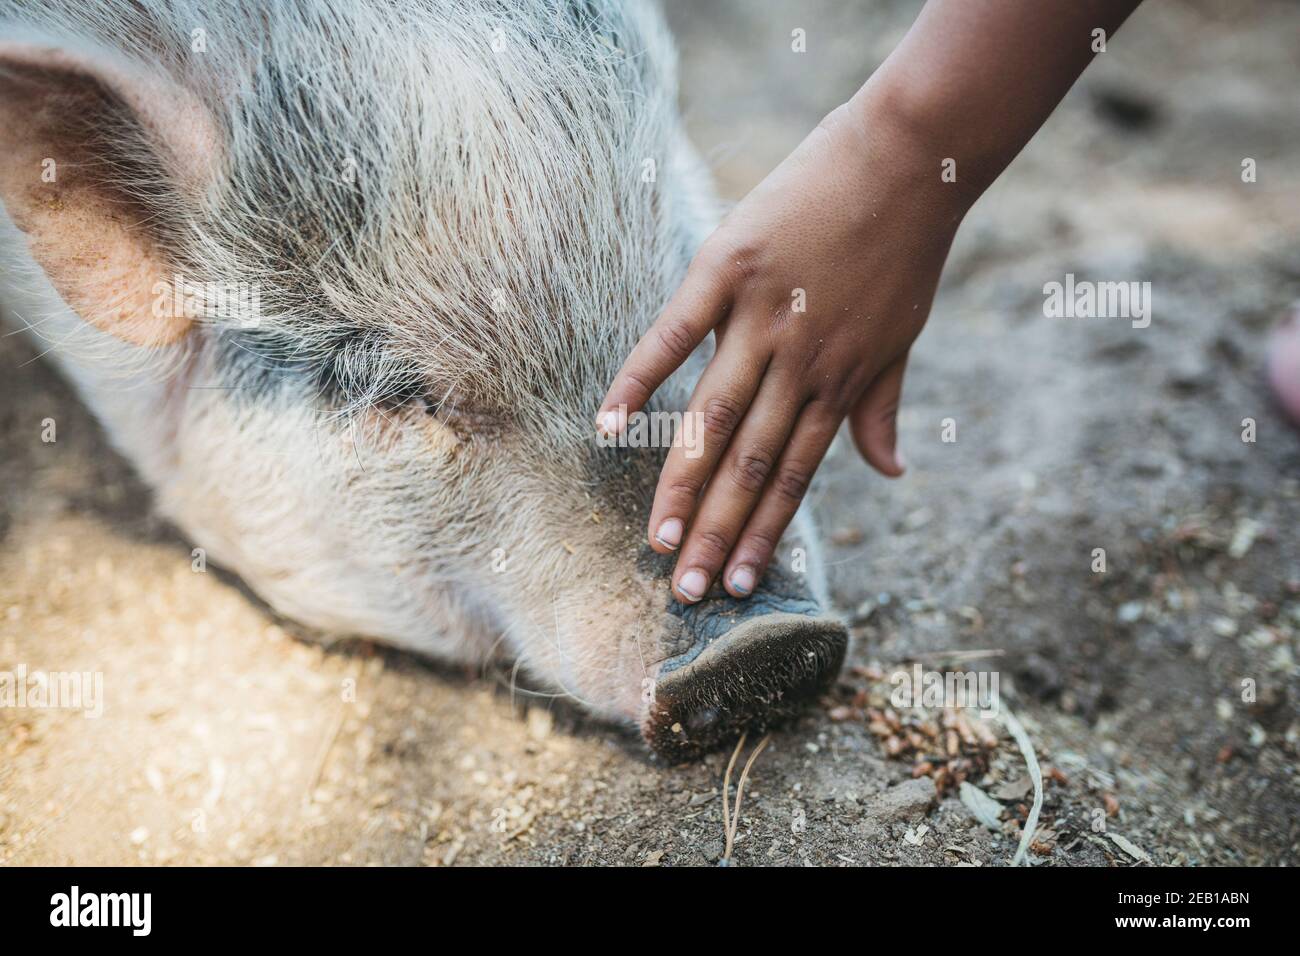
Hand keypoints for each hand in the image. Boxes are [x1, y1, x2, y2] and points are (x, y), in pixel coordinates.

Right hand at [598, 93, 966, 601]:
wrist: (913, 157)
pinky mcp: (729, 267)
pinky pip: (675, 333)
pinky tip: (609, 425)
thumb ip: (883, 409)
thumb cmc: (906, 249)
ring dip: (684, 484)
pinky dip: (639, 377)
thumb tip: (892, 473)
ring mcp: (762, 318)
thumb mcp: (904, 338)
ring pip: (715, 418)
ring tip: (657, 539)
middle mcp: (801, 364)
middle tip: (682, 591)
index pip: (794, 477)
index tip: (734, 584)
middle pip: (749, 464)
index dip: (762, 534)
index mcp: (839, 384)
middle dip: (715, 532)